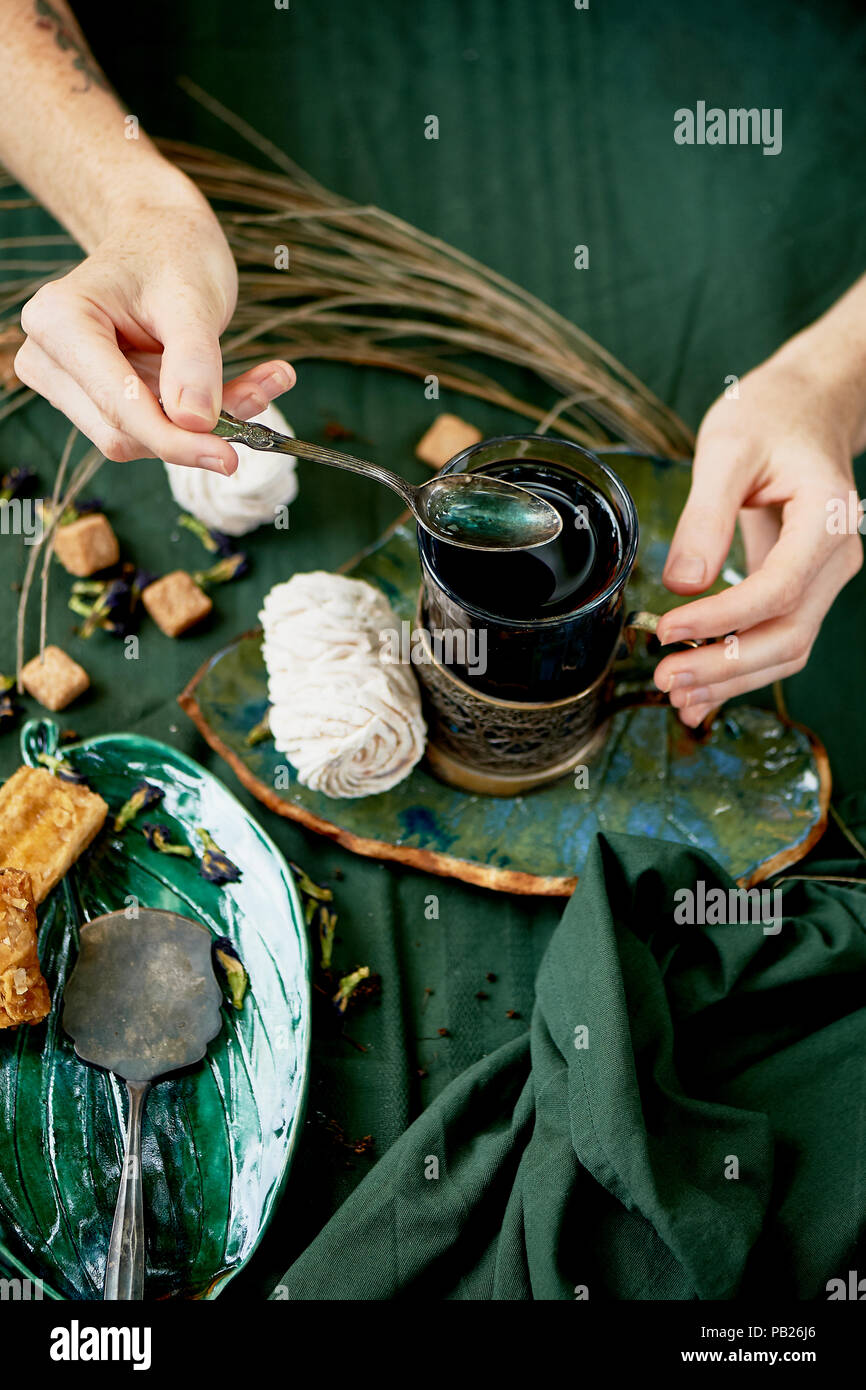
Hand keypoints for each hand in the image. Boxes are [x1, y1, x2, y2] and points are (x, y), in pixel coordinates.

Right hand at [14, 197, 294, 472]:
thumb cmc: (171, 250)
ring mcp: (70, 382)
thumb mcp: (191, 297)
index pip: (119, 407)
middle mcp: (50, 358)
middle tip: (263, 393)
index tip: (229, 458)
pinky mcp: (97, 397)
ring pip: (142, 437)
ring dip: (204, 424)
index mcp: (60, 322)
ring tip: (262, 381)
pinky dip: (200, 417)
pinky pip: (151, 427)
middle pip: (125, 431)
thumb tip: (195, 423)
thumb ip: (193, 360)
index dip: (174, 440)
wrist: (161, 235)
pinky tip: (247, 386)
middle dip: (195, 429)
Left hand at [653, 332, 864, 725]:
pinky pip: (777, 638)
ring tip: (676, 696)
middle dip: (725, 665)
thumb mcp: (728, 448)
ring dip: (732, 679)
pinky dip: (739, 670)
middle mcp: (835, 556)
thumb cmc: (769, 415)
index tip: (667, 629)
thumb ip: (706, 516)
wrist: (806, 406)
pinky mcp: (802, 587)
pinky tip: (700, 693)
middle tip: (664, 678)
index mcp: (826, 516)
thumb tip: (682, 583)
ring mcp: (824, 576)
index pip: (777, 589)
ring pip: (787, 648)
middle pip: (788, 634)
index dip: (723, 618)